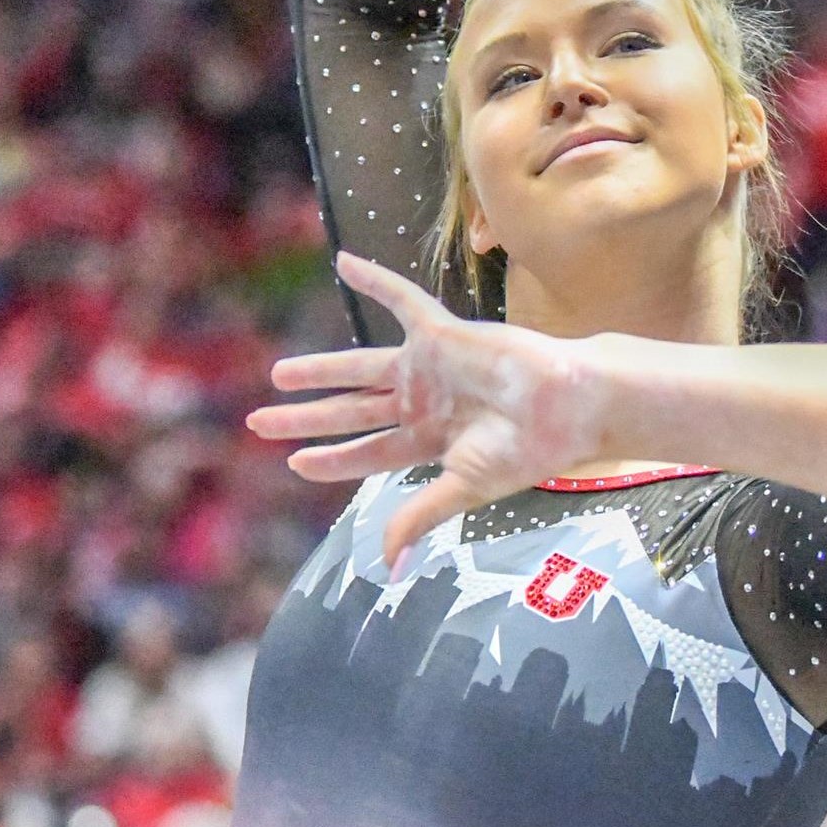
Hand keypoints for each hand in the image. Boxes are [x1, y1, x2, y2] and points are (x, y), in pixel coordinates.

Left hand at [246, 251, 617, 567]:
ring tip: (278, 375)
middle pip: (351, 413)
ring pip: (360, 368)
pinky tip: (343, 262)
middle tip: (259, 422)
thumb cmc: (527, 449)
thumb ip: (421, 515)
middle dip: (306, 419)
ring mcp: (431, 368)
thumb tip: (385, 564)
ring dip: (320, 370)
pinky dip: (374, 281)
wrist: (567, 406)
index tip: (295, 464)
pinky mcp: (443, 333)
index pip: (368, 453)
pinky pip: (402, 301)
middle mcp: (423, 403)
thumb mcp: (465, 486)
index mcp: (430, 442)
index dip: (332, 459)